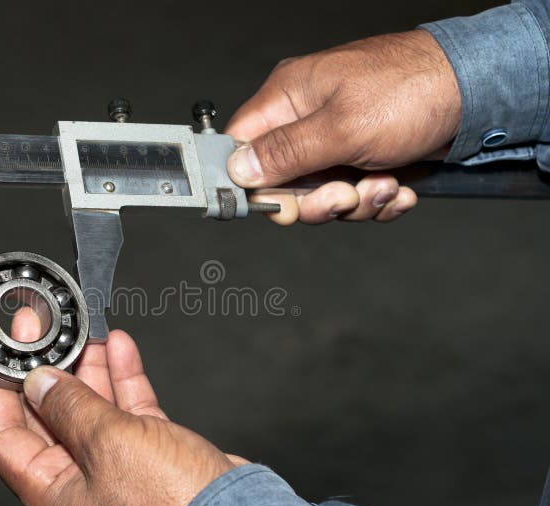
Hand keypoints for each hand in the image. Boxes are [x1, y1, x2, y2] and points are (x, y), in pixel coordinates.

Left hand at [0, 309, 246, 505]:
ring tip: (81, 329)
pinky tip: (119, 347)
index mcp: (52, 492)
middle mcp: (79, 482)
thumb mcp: (108, 444)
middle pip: (48, 416)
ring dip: (87, 366)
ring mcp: (116, 467)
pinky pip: (127, 409)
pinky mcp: (150, 454)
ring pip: (91, 407)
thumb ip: (71, 408)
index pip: (4, 436)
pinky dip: (123, 377)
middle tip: (39, 328)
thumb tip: (40, 382)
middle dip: (45, 368)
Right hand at [225, 30, 461, 224]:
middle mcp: (306, 119)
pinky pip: (352, 195)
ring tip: (385, 185)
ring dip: (355, 203)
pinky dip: (375, 200)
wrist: (478, 92)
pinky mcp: (362, 158)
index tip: (275, 204)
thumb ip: (286, 152)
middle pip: (282, 182)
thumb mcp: (342, 127)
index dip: (251, 181)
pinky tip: (398, 188)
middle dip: (317, 200)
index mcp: (288, 98)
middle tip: (344, 195)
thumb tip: (238, 170)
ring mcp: (335, 141)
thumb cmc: (413, 90)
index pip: (241, 146)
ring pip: (320, 195)